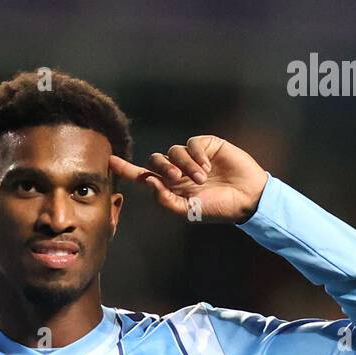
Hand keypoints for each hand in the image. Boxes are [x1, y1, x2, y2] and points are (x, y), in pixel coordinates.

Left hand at [110, 136, 267, 223]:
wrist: (245, 198)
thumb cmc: (218, 208)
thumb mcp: (188, 211)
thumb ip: (166, 200)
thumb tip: (149, 182)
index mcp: (171, 187)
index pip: (144, 176)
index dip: (127, 170)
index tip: (110, 162)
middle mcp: (178, 170)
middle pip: (156, 160)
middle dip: (162, 169)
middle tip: (176, 178)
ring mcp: (192, 157)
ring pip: (173, 151)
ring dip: (184, 165)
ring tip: (201, 179)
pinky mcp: (206, 145)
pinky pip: (192, 143)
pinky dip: (196, 154)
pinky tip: (208, 166)